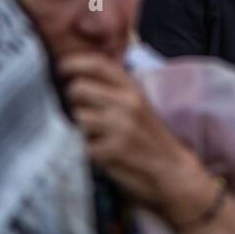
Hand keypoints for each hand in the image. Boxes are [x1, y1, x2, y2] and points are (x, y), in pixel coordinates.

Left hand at [58, 52, 218, 223]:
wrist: (172, 170)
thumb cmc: (150, 137)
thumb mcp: (138, 104)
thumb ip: (113, 89)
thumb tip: (76, 78)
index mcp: (132, 88)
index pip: (97, 64)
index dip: (74, 63)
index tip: (61, 69)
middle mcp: (127, 103)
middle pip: (78, 89)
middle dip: (73, 101)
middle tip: (81, 112)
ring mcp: (120, 126)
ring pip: (78, 117)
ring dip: (79, 129)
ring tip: (94, 136)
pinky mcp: (112, 150)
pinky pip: (83, 145)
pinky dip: (88, 151)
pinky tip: (101, 153)